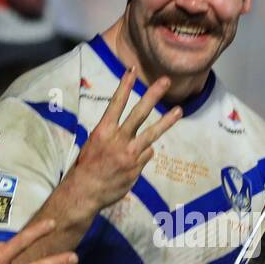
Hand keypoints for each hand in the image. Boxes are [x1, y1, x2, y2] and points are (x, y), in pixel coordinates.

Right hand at [61, 70, 181, 214]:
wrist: (84, 192)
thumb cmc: (86, 167)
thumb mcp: (94, 144)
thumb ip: (113, 136)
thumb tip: (131, 134)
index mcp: (102, 131)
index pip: (116, 104)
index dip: (125, 86)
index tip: (132, 70)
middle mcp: (118, 140)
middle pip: (139, 113)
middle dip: (153, 95)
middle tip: (165, 81)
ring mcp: (129, 155)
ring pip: (151, 134)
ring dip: (166, 122)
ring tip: (179, 110)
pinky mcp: (136, 168)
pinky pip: (145, 155)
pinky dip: (142, 154)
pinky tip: (130, 163)